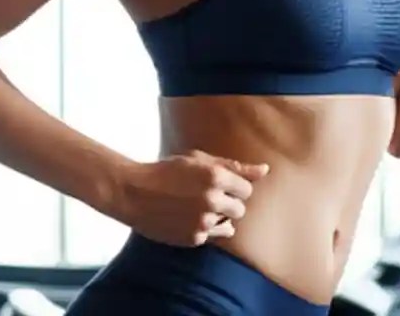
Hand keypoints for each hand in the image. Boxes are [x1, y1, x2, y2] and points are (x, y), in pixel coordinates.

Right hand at [114, 150, 268, 246]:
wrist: (133, 193)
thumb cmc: (168, 171)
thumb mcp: (200, 160)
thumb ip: (235, 167)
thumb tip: (266, 170)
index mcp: (216, 176)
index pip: (247, 189)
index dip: (235, 187)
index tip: (220, 185)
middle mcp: (213, 200)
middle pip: (241, 209)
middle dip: (229, 203)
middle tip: (207, 197)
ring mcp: (203, 221)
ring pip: (230, 225)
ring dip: (219, 217)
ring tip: (197, 208)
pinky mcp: (194, 238)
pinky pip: (213, 235)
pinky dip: (205, 229)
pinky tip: (189, 218)